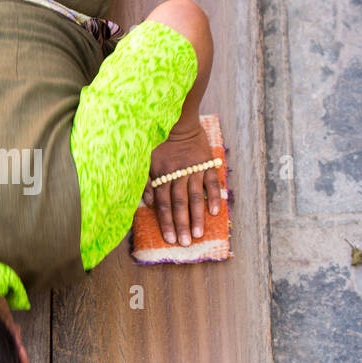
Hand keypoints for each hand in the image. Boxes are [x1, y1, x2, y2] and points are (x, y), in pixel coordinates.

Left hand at [143, 122, 221, 246]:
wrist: (178, 119)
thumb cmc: (159, 142)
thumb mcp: (146, 159)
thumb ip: (146, 181)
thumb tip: (148, 203)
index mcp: (161, 174)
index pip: (163, 203)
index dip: (166, 222)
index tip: (169, 239)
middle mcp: (177, 173)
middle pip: (178, 203)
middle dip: (181, 224)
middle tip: (184, 243)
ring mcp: (193, 168)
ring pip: (195, 196)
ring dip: (197, 216)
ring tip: (198, 234)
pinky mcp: (207, 162)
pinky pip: (211, 182)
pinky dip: (214, 197)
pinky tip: (215, 212)